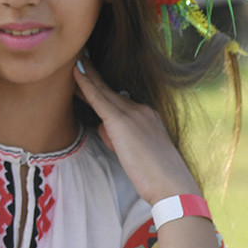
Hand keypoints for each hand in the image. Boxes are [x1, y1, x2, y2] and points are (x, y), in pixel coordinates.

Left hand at [73, 59, 200, 203]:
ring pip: (102, 92)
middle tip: (79, 60)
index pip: (119, 100)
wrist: (173, 187)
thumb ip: (118, 136)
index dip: (102, 88)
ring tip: (74, 62)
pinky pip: (98, 98)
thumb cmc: (155, 176)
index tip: (91, 77)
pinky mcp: (121, 122)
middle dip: (93, 77)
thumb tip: (103, 127)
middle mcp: (141, 110)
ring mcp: (132, 114)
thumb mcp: (136, 151)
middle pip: (109, 91)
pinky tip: (76, 72)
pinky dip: (86, 84)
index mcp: (148, 116)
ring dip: (87, 77)